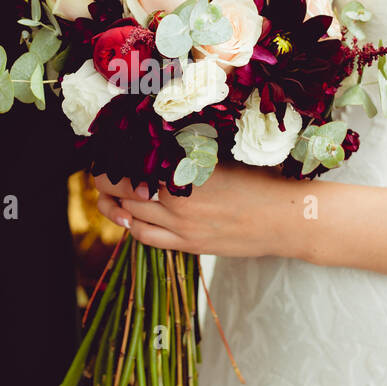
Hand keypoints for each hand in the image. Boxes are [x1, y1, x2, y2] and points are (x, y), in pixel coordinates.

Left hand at [92, 164, 297, 257]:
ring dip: (115, 206)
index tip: (108, 150)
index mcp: (186, 168)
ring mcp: (182, 225)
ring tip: (108, 197)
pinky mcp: (189, 244)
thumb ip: (190, 151)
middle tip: (100, 173)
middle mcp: (178, 197)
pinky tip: (130, 219)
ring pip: (132, 215)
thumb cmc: (262, 180)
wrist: (287, 218)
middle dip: (107, 181)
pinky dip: (133, 227)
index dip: (114, 157)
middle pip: (125, 189)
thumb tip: (161, 142)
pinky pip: (147, 237)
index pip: (134, 162)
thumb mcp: (224, 156)